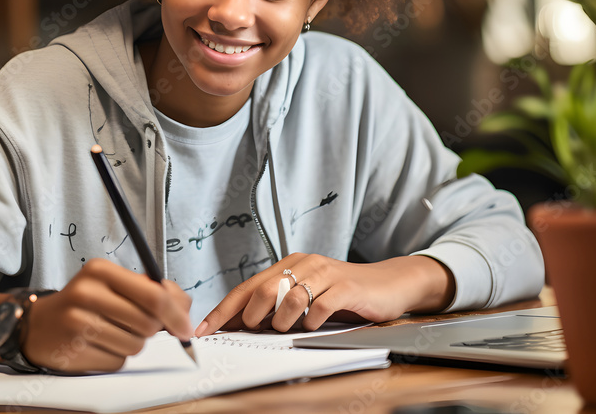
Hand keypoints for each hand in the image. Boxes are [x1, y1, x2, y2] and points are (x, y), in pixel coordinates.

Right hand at [21, 259, 191, 372]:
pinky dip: (115, 357)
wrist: (39, 324)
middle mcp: (87, 293)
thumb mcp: (114, 284)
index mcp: (101, 270)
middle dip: (151, 330)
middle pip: (148, 323)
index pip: (153, 294)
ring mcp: (77, 323)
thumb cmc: (85, 302)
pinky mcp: (74, 351)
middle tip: (136, 325)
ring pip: (135, 346)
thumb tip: (185, 311)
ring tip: (111, 332)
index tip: (185, 328)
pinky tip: (98, 345)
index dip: (177, 315)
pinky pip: (117, 363)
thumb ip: (151, 291)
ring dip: (132, 344)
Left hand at [195, 254, 453, 335]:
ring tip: (287, 329)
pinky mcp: (345, 288)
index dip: (225, 309)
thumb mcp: (308, 293)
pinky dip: (311, 321)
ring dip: (282, 321)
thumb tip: (243, 323)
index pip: (247, 286)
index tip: (206, 328)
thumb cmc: (345, 292)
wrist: (389, 284)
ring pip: (289, 298)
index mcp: (290, 265)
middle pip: (264, 289)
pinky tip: (313, 325)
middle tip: (253, 331)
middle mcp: (304, 265)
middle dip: (251, 316)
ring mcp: (325, 274)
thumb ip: (278, 302)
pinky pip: (319, 306)